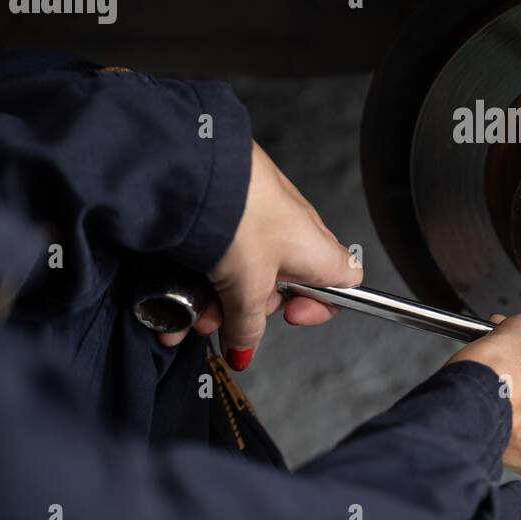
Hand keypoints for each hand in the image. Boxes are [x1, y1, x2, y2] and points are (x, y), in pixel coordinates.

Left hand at [165, 141, 361, 369]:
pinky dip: (201, 278)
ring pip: (246, 274)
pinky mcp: (230, 211)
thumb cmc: (240, 217)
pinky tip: (175, 297)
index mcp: (317, 250)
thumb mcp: (245, 289)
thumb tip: (244, 350)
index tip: (290, 315)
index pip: (345, 282)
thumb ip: (247, 326)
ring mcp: (262, 220)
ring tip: (188, 313)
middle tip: (222, 319)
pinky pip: (223, 255)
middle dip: (248, 311)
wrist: (196, 169)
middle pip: (283, 287)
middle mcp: (295, 233)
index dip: (321, 305)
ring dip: (218, 302)